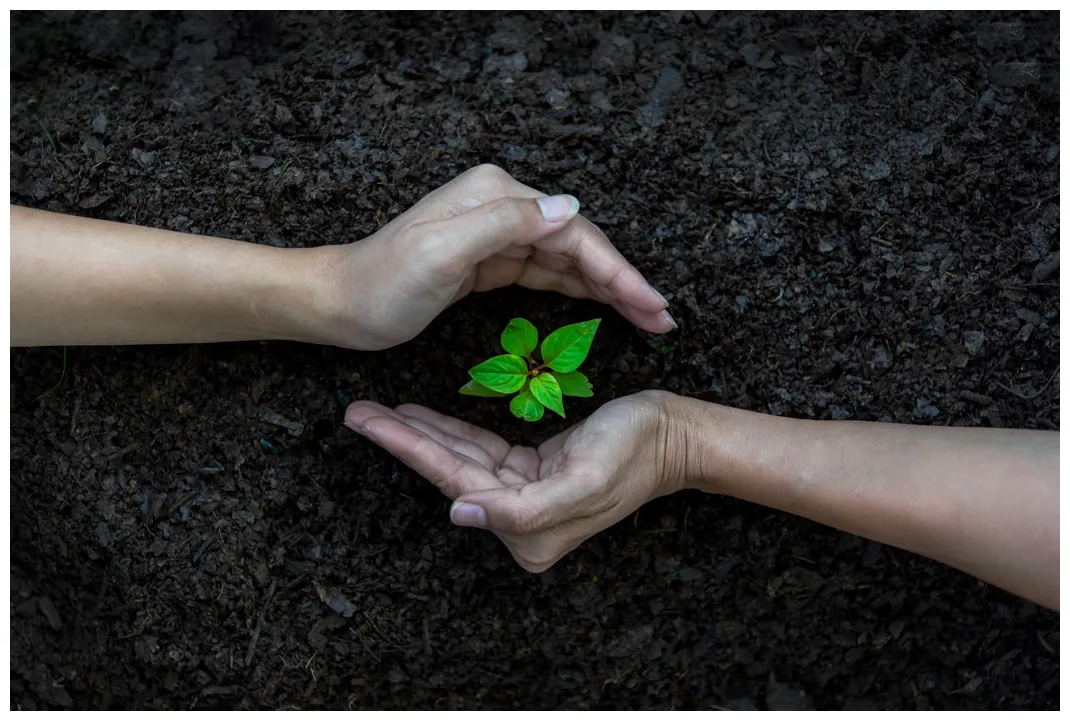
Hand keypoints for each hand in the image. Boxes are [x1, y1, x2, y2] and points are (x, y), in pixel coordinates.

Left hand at [309, 164, 675, 349]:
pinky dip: (578, 290)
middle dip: (623, 281)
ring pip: (567, 261)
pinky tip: (603, 306)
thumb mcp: (441, 253)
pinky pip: (546, 274)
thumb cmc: (384, 283)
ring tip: (646, 318)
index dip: (617, 269)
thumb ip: (504, 225)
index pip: (573, 232)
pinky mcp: (490, 261)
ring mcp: (497, 233)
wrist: (341, 304)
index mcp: (497, 196)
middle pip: (579, 244)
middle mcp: (502, 206)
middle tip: (662, 318)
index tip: (650, 304)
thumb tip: (569, 208)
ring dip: (608, 288)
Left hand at [343, 390, 687, 570]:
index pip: (457, 485)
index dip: (411, 451)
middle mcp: (521, 523)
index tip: (371, 423)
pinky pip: (481, 450)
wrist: (672, 435)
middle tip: (356, 412)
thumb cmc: (634, 453)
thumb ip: (523, 511)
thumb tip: (460, 516)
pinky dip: (451, 431)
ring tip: (375, 410)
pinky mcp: (531, 472)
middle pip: (451, 474)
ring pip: (460, 460)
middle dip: (403, 441)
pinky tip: (418, 416)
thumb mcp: (583, 482)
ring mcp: (525, 497)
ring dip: (420, 433)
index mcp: (530, 534)